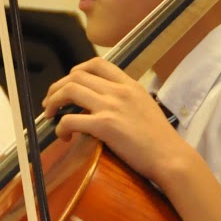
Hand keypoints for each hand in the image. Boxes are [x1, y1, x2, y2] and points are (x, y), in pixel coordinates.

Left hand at [41, 57, 184, 184]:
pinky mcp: (105, 126)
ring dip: (53, 102)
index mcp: (130, 85)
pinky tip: (64, 137)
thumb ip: (125, 100)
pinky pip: (71, 120)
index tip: (67, 84)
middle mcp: (119, 91)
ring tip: (49, 115)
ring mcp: (112, 107)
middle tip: (50, 102)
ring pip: (69, 91)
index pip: (97, 63)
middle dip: (57, 87)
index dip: (75, 71)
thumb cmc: (160, 139)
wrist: (171, 157)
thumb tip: (103, 103)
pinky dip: (61, 127)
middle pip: (77, 75)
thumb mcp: (145, 107)